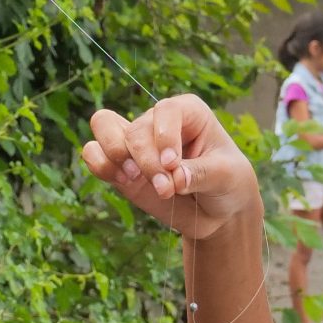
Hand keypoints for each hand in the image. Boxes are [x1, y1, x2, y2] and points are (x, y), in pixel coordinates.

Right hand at [82, 94, 259, 237]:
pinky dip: (100, 164)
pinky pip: (94, 153)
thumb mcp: (226, 176)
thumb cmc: (228, 182)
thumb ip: (201, 174)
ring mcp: (137, 143)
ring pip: (103, 125)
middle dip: (146, 162)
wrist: (218, 211)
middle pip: (135, 128)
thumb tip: (174, 177)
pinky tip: (122, 181)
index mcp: (187, 112)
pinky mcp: (121, 166)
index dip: (164, 136)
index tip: (173, 165)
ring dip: (115, 155)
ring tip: (133, 178)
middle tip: (166, 189)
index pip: (165, 111)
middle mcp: (157, 121)